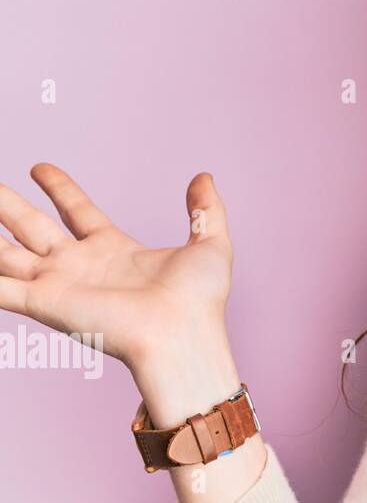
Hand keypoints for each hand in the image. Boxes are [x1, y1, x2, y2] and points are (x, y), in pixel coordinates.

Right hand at [0, 164, 233, 370]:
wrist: (184, 334)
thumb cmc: (200, 300)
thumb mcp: (210, 243)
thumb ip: (205, 209)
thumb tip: (203, 176)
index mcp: (114, 249)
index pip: (76, 210)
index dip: (58, 188)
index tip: (39, 168)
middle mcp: (80, 265)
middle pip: (32, 225)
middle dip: (7, 205)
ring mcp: (58, 283)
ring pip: (5, 251)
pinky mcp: (44, 302)